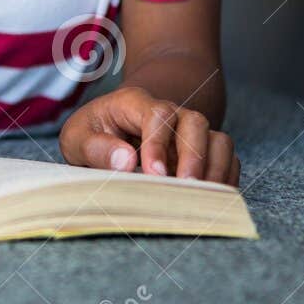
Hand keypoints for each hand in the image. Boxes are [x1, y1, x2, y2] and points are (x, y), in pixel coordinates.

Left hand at [59, 85, 238, 185]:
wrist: (108, 130)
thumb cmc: (91, 134)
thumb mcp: (77, 138)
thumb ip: (95, 148)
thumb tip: (125, 161)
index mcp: (134, 104)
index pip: (157, 116)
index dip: (158, 144)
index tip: (154, 174)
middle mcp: (169, 114)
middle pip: (195, 123)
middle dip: (194, 156)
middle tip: (186, 187)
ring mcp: (188, 132)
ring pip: (218, 140)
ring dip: (214, 169)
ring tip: (202, 198)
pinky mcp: (202, 151)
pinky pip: (226, 159)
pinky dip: (224, 178)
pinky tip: (212, 200)